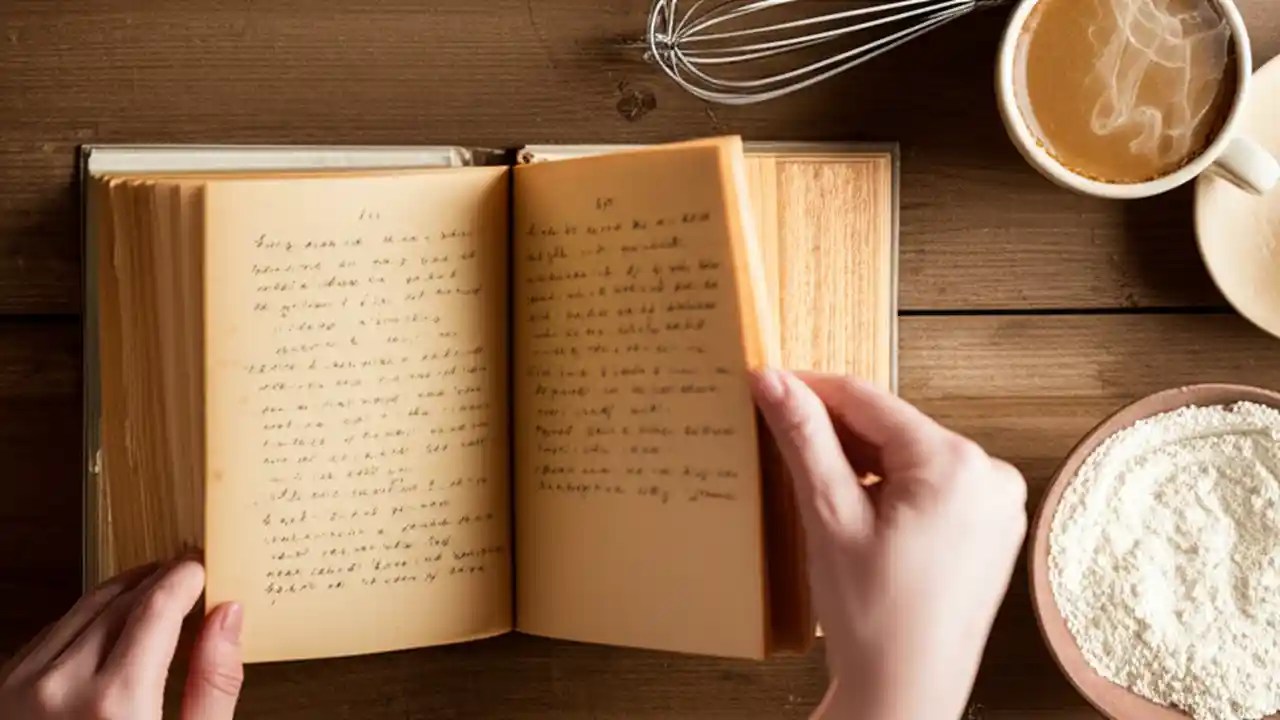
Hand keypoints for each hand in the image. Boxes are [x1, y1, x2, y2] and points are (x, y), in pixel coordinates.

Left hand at [0, 557, 243, 719]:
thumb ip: (213, 683)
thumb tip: (228, 615)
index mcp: (114, 702)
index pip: (157, 604)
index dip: (185, 577)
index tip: (203, 567)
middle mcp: (59, 687)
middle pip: (121, 600)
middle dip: (158, 581)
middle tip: (187, 575)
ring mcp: (20, 689)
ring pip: (81, 610)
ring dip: (121, 593)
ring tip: (153, 592)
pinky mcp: (1, 694)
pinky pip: (49, 635)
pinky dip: (85, 620)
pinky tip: (109, 627)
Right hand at [752, 370, 1026, 719]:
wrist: (905, 693)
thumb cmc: (875, 621)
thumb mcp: (829, 517)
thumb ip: (804, 439)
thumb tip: (775, 381)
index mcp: (956, 465)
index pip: (868, 400)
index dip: (812, 389)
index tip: (772, 384)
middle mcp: (989, 476)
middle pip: (891, 428)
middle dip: (835, 432)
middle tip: (781, 438)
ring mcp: (995, 504)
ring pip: (908, 457)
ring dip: (860, 462)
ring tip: (816, 488)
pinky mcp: (988, 529)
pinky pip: (929, 486)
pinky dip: (888, 489)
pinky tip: (855, 513)